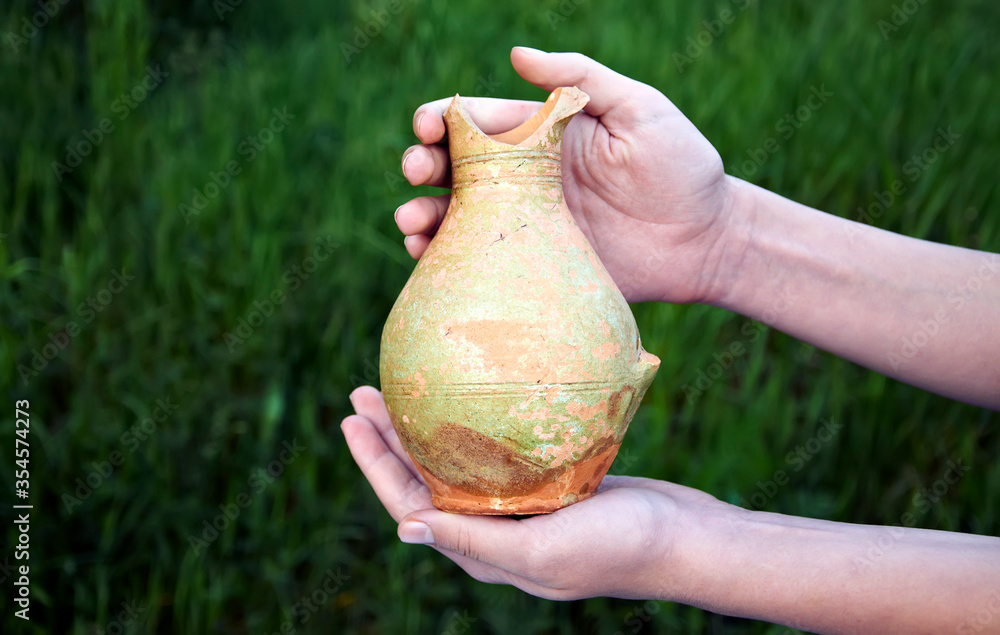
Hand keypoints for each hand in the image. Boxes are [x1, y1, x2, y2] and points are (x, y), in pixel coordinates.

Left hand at [342, 386, 723, 600]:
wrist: (688, 539)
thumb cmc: (620, 547)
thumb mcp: (542, 550)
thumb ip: (475, 540)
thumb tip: (402, 528)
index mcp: (484, 550)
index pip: (410, 503)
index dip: (374, 464)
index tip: (350, 418)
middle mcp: (496, 530)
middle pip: (425, 479)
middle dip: (390, 438)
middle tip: (363, 391)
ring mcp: (524, 507)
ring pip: (457, 463)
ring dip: (426, 428)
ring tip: (401, 387)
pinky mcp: (552, 484)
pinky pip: (498, 453)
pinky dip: (474, 426)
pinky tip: (471, 399)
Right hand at [394, 47, 737, 303]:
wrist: (707, 239)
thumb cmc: (680, 165)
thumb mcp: (638, 108)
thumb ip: (580, 79)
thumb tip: (517, 54)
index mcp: (541, 136)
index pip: (477, 122)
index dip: (441, 121)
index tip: (426, 127)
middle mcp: (525, 180)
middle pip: (454, 169)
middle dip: (422, 166)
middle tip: (414, 172)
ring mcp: (526, 226)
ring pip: (457, 218)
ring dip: (423, 216)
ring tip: (410, 221)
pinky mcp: (535, 267)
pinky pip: (481, 264)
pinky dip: (447, 261)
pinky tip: (428, 258)